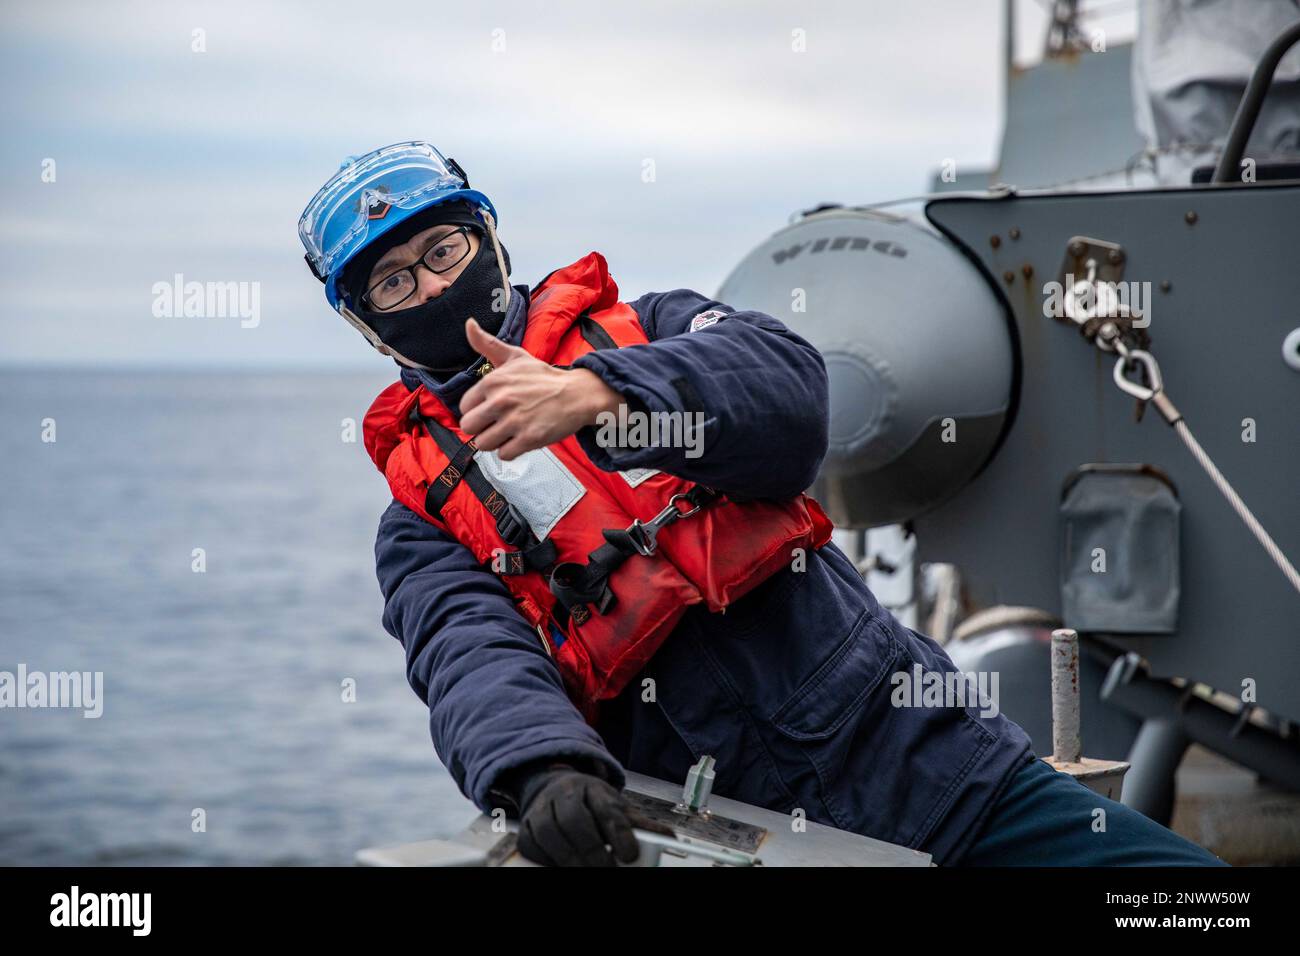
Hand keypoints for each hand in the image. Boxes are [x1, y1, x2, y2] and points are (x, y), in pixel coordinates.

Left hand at [459, 319, 622, 460]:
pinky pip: (504, 454)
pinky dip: (511, 450)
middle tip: (497, 423)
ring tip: (509, 432)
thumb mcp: (515, 356)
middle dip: (482, 428)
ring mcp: (514, 421)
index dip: (477, 410)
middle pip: (469, 427)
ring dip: (495, 441)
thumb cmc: (544, 377)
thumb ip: (487, 344)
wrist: (577, 394)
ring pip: (483, 444)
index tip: (491, 409)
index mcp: (492, 382)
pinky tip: (521, 439)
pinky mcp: (528, 439)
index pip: (464, 407)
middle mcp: (500, 401)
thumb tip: (468, 324)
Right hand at [515, 767, 646, 866]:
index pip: (607, 809)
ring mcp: (541, 809)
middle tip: (608, 870)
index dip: (620, 833)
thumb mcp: (617, 807)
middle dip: (592, 851)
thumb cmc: (590, 803)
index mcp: (593, 788)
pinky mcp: (526, 828)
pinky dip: (549, 861)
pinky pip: (535, 847)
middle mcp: (564, 794)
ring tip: (588, 871)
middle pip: (576, 821)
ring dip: (570, 859)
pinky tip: (564, 866)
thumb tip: (668, 839)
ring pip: (551, 833)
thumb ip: (641, 825)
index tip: (630, 855)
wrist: (554, 789)